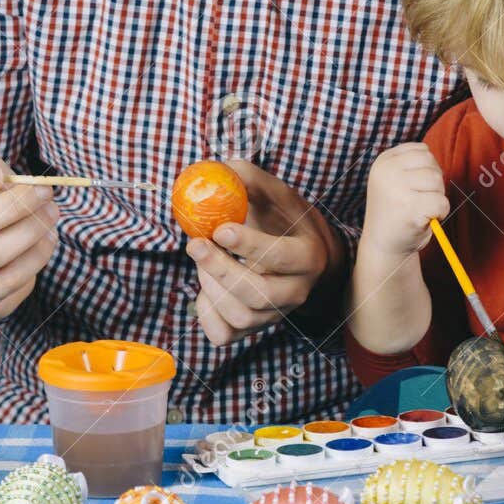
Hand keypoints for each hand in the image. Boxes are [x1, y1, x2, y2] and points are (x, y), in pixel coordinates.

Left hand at [186, 160, 343, 346]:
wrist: (303, 257)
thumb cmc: (285, 220)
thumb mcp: (276, 194)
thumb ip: (248, 179)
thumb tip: (218, 169)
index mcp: (308, 256)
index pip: (282, 257)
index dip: (250, 245)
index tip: (220, 229)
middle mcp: (297, 291)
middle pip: (260, 295)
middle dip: (222, 269)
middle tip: (195, 244)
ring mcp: (275, 315)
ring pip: (241, 316)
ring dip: (211, 285)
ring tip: (203, 257)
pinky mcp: (253, 330)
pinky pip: (223, 334)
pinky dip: (206, 312)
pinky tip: (206, 286)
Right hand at [359, 143, 448, 261]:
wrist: (383, 246)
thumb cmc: (396, 212)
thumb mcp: (396, 180)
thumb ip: (411, 165)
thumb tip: (434, 163)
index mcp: (384, 161)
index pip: (422, 151)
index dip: (428, 169)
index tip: (416, 187)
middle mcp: (387, 171)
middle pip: (431, 163)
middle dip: (434, 182)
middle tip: (421, 200)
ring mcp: (397, 188)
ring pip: (437, 181)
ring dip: (437, 197)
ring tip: (422, 209)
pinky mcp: (409, 207)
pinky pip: (441, 202)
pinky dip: (441, 213)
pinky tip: (426, 219)